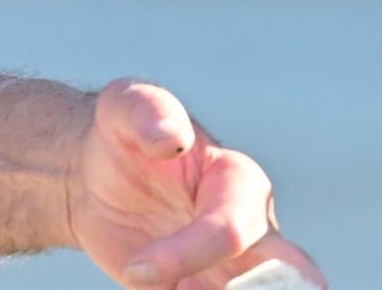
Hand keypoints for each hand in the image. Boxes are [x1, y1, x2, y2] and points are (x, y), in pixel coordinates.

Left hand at [65, 80, 326, 289]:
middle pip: (288, 273)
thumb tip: (171, 139)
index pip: (232, 230)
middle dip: (278, 288)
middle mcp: (249, 228)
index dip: (187, 255)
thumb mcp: (122, 108)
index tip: (136, 270)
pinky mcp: (203, 289)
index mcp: (239, 181)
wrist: (94, 180)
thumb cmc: (118, 137)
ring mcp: (231, 265)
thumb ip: (148, 113)